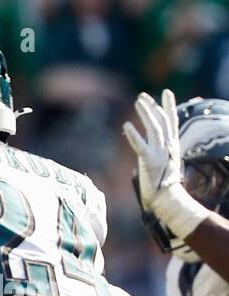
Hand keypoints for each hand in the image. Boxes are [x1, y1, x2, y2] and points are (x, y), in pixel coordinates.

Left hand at [123, 89, 207, 238]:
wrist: (166, 199)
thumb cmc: (162, 185)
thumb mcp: (163, 163)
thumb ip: (158, 151)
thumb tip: (152, 147)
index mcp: (172, 145)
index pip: (172, 121)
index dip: (169, 106)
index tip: (167, 92)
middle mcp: (168, 146)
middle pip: (162, 121)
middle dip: (153, 106)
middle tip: (142, 96)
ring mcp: (160, 153)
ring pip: (154, 128)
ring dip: (146, 113)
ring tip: (138, 102)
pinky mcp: (149, 162)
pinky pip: (140, 146)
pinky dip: (133, 135)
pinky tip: (126, 126)